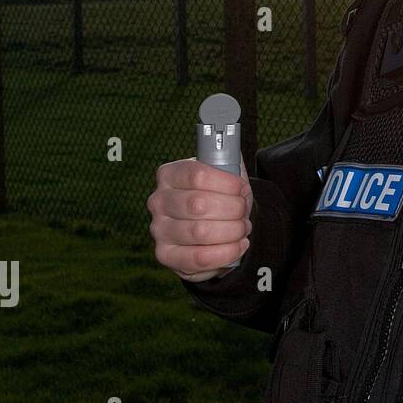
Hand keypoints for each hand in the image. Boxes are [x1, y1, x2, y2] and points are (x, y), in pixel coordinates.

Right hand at [148, 157, 252, 281]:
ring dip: (232, 231)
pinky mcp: (166, 255)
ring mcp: (158, 229)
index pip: (197, 174)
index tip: (242, 189)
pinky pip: (199, 258)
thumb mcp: (225, 175)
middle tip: (244, 212)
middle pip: (199, 204)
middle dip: (233, 209)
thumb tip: (232, 144)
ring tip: (242, 228)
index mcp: (170, 174)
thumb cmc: (220, 198)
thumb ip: (229, 159)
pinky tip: (239, 244)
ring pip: (200, 232)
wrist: (214, 231)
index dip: (227, 183)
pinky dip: (227, 252)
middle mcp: (158, 200)